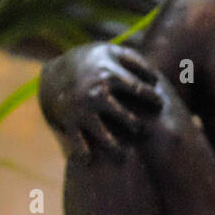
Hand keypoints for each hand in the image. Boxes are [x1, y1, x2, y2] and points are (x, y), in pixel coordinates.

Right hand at [39, 43, 162, 160]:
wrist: (55, 72)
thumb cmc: (95, 64)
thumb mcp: (113, 53)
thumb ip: (137, 63)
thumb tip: (156, 80)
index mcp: (109, 74)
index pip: (138, 89)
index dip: (152, 99)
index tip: (159, 105)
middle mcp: (96, 93)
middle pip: (122, 114)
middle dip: (135, 125)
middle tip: (141, 130)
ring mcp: (81, 109)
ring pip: (101, 133)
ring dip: (114, 147)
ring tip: (124, 155)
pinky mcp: (69, 121)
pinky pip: (76, 141)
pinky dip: (82, 152)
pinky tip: (89, 160)